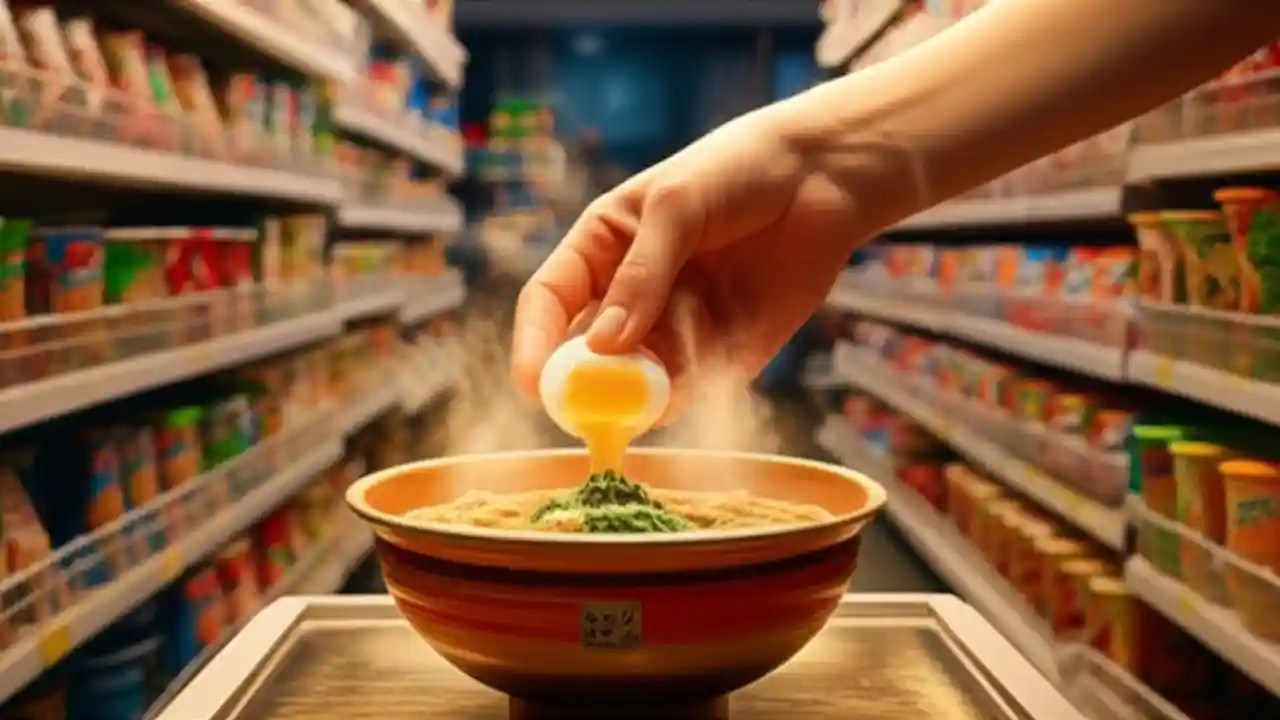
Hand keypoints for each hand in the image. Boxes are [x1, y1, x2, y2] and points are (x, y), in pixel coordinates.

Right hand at [512, 103, 863, 404]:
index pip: (551, 300)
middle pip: (588, 353)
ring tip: (648, 397)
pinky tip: (689, 392)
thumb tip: (603, 345)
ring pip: (638, 380)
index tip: (534, 386)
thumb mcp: (678, 204)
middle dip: (585, 385)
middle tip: (590, 410)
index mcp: (602, 247)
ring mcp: (676, 326)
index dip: (535, 343)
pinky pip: (693, 389)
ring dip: (637, 396)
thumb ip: (642, 272)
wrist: (827, 174)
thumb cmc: (740, 168)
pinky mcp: (724, 352)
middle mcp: (631, 294)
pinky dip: (684, 399)